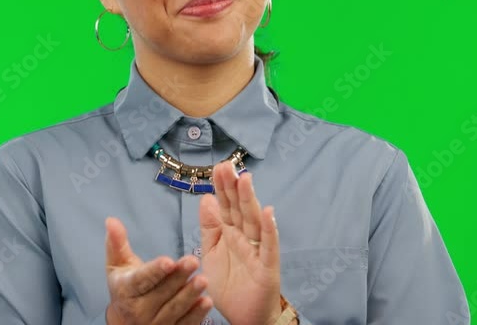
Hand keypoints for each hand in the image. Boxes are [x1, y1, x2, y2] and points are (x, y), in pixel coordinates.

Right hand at [104, 217, 212, 324]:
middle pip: (161, 292)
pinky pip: (184, 324)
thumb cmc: (125, 285)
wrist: (126, 320)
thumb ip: (117, 242)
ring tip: (203, 280)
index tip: (168, 260)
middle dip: (178, 277)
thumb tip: (111, 220)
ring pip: (174, 309)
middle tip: (193, 261)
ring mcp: (154, 324)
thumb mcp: (117, 264)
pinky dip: (196, 315)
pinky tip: (206, 302)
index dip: (155, 270)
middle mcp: (138, 310)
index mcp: (125, 290)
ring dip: (189, 295)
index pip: (141, 280)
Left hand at [199, 161, 282, 324]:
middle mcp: (245, 238)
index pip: (226, 206)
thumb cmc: (230, 286)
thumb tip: (206, 199)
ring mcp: (258, 250)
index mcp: (231, 234)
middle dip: (234, 187)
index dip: (223, 188)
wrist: (245, 317)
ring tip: (245, 180)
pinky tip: (268, 212)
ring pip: (254, 221)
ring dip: (250, 200)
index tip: (218, 167)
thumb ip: (210, 228)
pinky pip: (269, 246)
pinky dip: (270, 229)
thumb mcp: (211, 254)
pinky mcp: (267, 267)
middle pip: (240, 209)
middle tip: (228, 166)